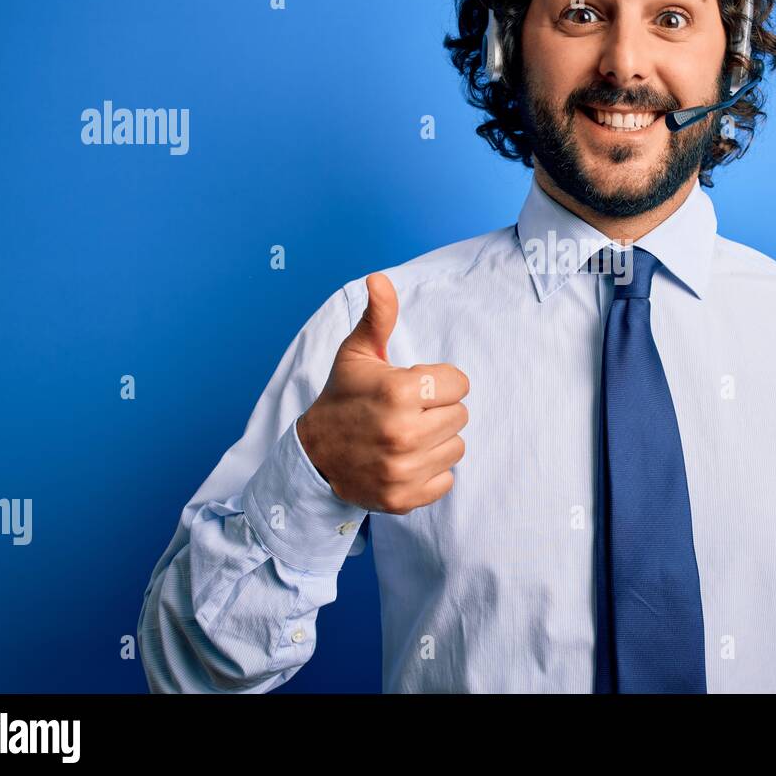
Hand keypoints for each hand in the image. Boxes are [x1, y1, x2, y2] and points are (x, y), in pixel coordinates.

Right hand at [296, 273, 469, 513]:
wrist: (314, 456)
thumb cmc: (343, 398)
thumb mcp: (357, 353)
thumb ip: (378, 316)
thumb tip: (379, 278)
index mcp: (398, 392)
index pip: (460, 383)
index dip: (438, 383)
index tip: (413, 388)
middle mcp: (403, 433)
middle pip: (461, 415)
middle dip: (438, 411)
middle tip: (406, 412)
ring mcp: (403, 469)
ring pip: (457, 447)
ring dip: (437, 441)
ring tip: (405, 435)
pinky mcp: (404, 498)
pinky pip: (447, 479)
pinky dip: (430, 471)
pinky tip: (405, 460)